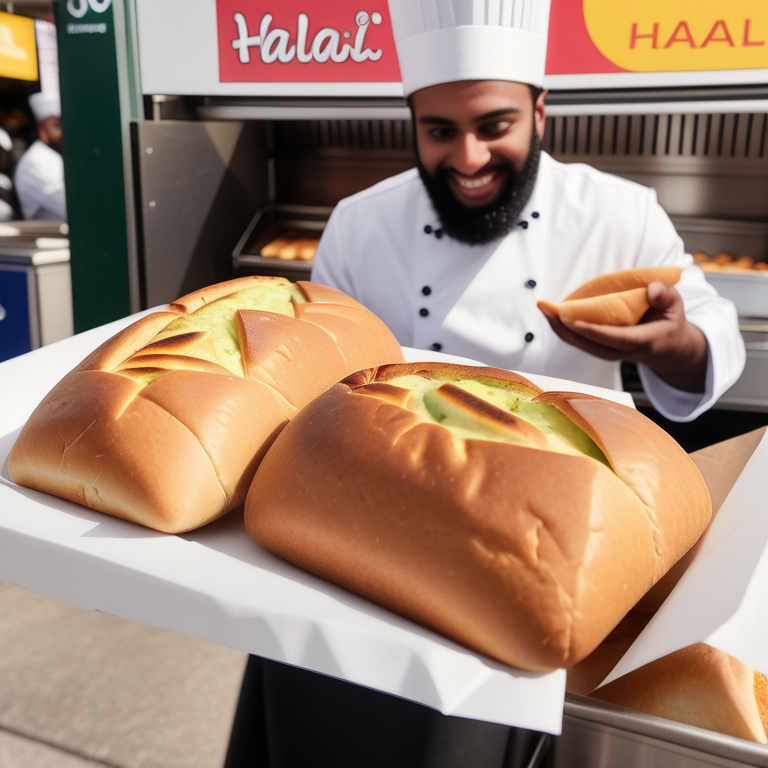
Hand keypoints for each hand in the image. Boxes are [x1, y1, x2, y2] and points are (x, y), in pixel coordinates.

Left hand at [540, 281, 707, 391]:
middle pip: (586, 343)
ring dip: (559, 327)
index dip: (588, 328)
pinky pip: (579, 340)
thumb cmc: (670, 324)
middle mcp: (619, 351)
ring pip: (579, 343)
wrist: (669, 349)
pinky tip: (553, 314)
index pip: (610, 337)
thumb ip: (666, 296)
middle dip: (563, 326)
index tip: (569, 318)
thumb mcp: (676, 308)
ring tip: (544, 308)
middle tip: (546, 307)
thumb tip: (653, 287)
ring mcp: (608, 352)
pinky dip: (564, 328)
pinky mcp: (601, 348)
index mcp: (639, 341)